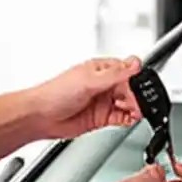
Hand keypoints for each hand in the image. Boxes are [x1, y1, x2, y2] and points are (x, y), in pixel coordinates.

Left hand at [29, 57, 143, 138]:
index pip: (127, 72)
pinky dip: (128, 119)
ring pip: (127, 103)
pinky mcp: (101, 118)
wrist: (40, 117)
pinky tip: (130, 119)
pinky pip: (121, 117)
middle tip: (138, 104)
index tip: (141, 89)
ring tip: (135, 112)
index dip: (136, 80)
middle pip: (130, 89)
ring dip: (135, 108)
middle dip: (137, 97)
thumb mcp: (88, 80)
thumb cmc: (55, 93)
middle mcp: (103, 85)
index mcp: (100, 70)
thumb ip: (114, 74)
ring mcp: (102, 101)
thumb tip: (135, 63)